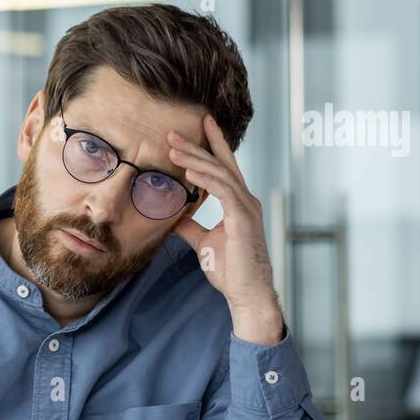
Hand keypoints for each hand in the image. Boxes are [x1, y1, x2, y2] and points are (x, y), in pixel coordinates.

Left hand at [167, 115, 283, 344]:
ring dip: (196, 159)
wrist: (246, 293)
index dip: (213, 145)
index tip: (199, 125)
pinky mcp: (243, 220)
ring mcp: (247, 208)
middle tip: (173, 132)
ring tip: (173, 149)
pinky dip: (206, 179)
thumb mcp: (203, 242)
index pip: (224, 167)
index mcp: (238, 203)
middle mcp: (245, 201)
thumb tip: (172, 217)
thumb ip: (190, 226)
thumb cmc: (231, 270)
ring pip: (221, 174)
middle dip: (197, 146)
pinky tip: (188, 172)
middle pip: (220, 164)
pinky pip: (224, 192)